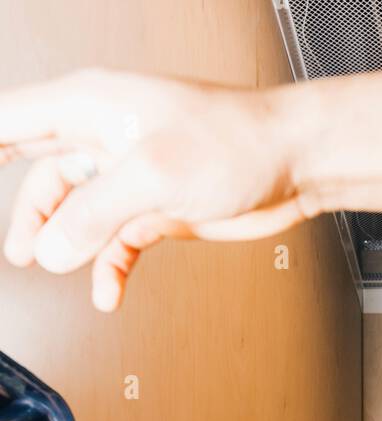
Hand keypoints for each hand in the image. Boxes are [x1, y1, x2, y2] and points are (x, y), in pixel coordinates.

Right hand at [1, 69, 309, 310]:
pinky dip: (107, 267)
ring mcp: (130, 174)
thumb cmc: (236, 142)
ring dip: (61, 244)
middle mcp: (104, 136)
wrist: (293, 164)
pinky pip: (115, 241)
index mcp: (90, 106)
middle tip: (12, 246)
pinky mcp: (155, 207)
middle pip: (37, 170)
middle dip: (20, 208)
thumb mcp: (153, 176)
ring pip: (75, 212)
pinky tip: (107, 292)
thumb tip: (53, 249)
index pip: (11, 120)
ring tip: (47, 267)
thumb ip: (94, 215)